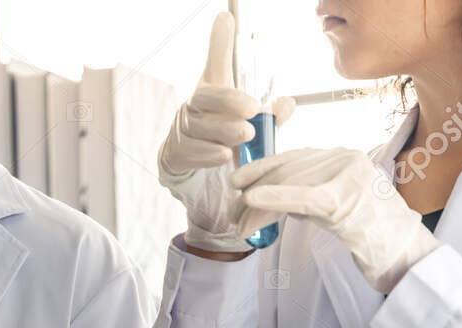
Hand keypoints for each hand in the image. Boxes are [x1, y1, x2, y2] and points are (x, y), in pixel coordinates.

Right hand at [158, 12, 292, 253]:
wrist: (194, 173)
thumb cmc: (223, 140)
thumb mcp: (249, 127)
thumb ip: (268, 114)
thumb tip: (286, 103)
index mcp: (213, 94)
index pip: (215, 64)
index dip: (220, 43)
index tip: (226, 20)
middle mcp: (194, 108)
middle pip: (205, 98)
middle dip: (228, 103)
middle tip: (252, 112)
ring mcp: (182, 130)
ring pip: (199, 127)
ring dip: (222, 132)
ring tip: (242, 137)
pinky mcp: (174, 153)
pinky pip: (189, 151)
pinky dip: (208, 154)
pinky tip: (223, 156)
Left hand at [231, 147, 439, 292]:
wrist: (405, 256)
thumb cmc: (371, 236)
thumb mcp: (334, 207)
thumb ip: (307, 194)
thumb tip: (267, 194)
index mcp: (344, 156)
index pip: (293, 157)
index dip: (260, 170)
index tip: (235, 184)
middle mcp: (346, 158)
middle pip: (286, 172)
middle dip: (253, 197)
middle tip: (233, 220)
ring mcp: (348, 176)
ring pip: (287, 187)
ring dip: (257, 211)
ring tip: (241, 229)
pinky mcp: (344, 200)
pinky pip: (301, 197)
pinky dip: (273, 198)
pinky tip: (250, 200)